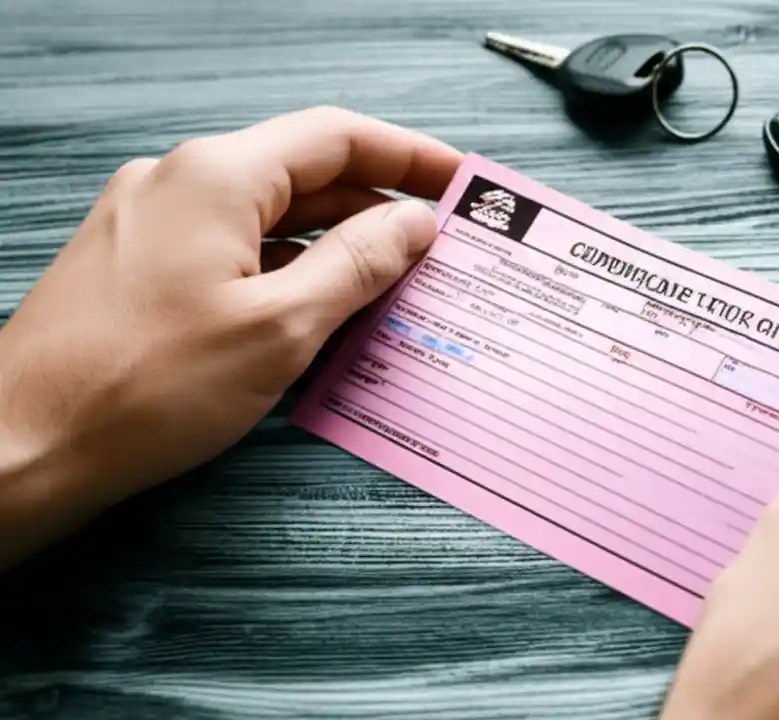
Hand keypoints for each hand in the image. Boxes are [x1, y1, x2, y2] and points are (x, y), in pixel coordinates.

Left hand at [0, 107, 461, 566]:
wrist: (20, 447)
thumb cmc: (141, 389)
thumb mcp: (279, 328)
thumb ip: (357, 265)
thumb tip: (413, 225)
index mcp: (216, 178)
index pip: (336, 137)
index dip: (410, 155)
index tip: (462, 183)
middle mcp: (179, 184)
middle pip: (304, 176)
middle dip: (378, 208)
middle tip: (440, 249)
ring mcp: (151, 224)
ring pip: (269, 219)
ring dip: (334, 248)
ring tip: (395, 289)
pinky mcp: (138, 268)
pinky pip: (233, 252)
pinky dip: (286, 274)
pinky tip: (321, 317)